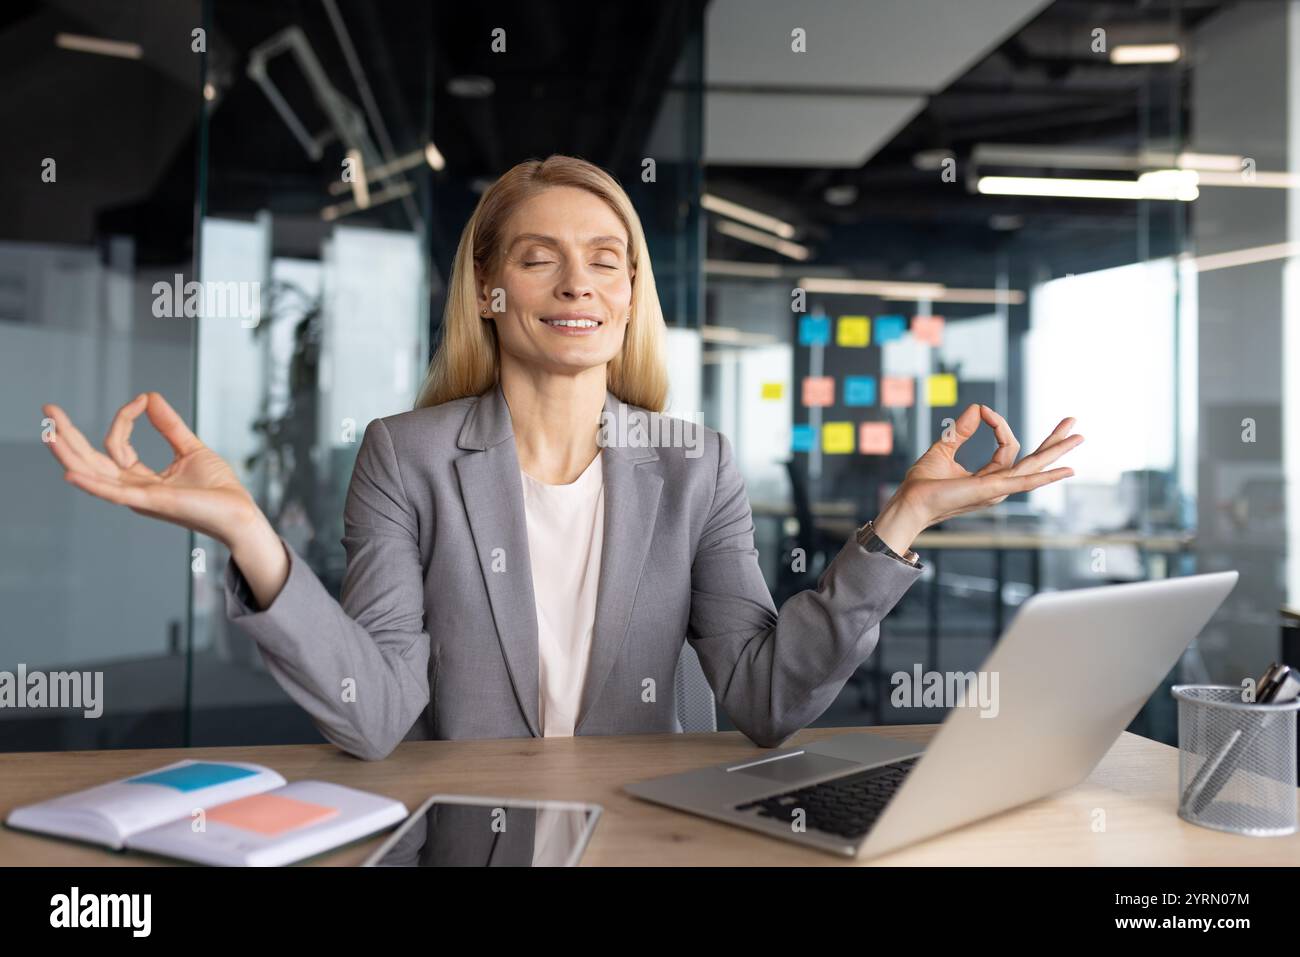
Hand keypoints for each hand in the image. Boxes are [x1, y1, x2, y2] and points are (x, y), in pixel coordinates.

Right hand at [42, 392, 262, 547]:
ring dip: (70, 453)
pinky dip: (92, 483)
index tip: (143, 399)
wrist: (240, 511)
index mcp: (142, 478)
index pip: (117, 444)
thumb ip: (169, 425)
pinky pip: (115, 493)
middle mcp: (134, 489)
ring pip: (95, 474)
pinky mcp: (152, 503)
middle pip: (92, 460)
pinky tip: (71, 472)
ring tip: (49, 432)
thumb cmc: (218, 489)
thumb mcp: (190, 448)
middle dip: (68, 436)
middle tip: (48, 410)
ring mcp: (140, 498)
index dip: (125, 418)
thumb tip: (150, 396)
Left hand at [876, 404, 1082, 550]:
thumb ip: (962, 431)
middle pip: (1033, 460)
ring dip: (1056, 450)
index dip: (999, 425)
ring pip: (1035, 467)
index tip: (985, 411)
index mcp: (988, 477)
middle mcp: (998, 485)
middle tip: (1073, 423)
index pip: (1007, 447)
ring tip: (1078, 436)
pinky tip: (1067, 470)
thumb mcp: (944, 448)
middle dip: (1053, 441)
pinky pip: (1025, 481)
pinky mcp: (993, 490)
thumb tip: (977, 408)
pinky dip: (1047, 476)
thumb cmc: (922, 484)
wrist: (910, 502)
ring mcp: (998, 489)